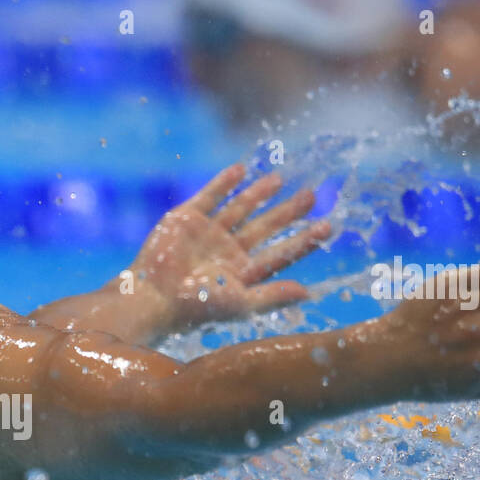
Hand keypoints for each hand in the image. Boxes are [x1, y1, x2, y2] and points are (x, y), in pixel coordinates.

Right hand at [128, 163, 330, 327]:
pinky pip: (209, 197)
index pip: (279, 254)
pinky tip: (240, 170)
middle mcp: (227, 253)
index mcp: (242, 274)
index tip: (327, 226)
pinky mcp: (185, 220)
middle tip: (312, 194)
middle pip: (264, 228)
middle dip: (287, 212)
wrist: (151, 298)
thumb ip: (272, 296)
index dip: (303, 241)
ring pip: (239, 209)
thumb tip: (309, 293)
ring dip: (259, 194)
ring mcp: (206, 235)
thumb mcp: (238, 303)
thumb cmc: (194, 308)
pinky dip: (223, 183)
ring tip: (280, 179)